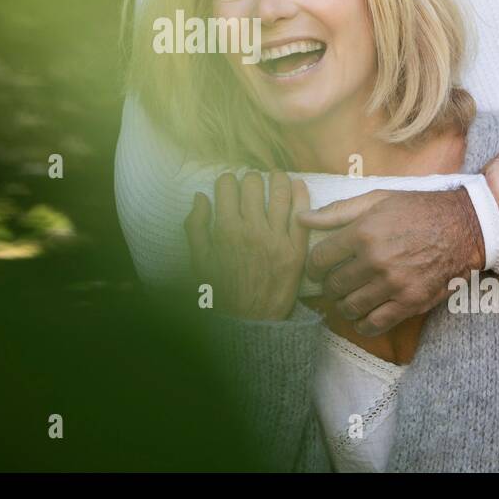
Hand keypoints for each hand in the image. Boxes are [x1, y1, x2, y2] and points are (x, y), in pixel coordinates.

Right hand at [184, 171, 309, 320]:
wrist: (250, 322)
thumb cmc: (220, 292)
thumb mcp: (199, 261)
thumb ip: (196, 226)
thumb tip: (200, 196)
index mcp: (225, 230)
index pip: (227, 187)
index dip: (227, 181)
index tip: (229, 185)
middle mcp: (252, 229)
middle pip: (253, 184)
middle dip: (251, 179)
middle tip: (252, 183)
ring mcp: (276, 238)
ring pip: (280, 192)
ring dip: (277, 178)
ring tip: (276, 176)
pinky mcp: (296, 249)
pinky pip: (302, 214)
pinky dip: (301, 195)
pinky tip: (298, 185)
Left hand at [297, 188, 480, 336]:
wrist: (463, 227)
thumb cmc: (417, 210)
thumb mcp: (377, 200)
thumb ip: (337, 211)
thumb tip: (302, 218)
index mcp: (364, 232)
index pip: (320, 258)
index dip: (313, 266)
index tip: (317, 269)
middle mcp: (376, 260)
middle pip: (333, 285)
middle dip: (328, 287)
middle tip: (333, 284)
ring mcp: (394, 284)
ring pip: (350, 307)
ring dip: (343, 306)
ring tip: (347, 299)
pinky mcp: (411, 302)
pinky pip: (375, 324)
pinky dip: (363, 324)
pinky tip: (362, 317)